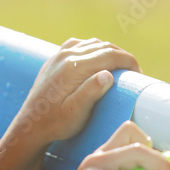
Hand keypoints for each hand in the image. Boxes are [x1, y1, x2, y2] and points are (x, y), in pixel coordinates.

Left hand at [11, 38, 140, 147]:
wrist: (29, 126)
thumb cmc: (55, 124)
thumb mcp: (76, 113)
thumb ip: (91, 92)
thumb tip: (108, 74)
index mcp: (74, 67)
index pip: (110, 55)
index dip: (129, 62)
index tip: (139, 74)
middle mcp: (66, 55)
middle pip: (103, 46)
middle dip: (122, 57)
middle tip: (133, 72)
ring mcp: (58, 55)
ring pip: (92, 43)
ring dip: (108, 51)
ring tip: (119, 67)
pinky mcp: (54, 60)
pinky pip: (78, 45)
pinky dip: (92, 49)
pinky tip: (96, 59)